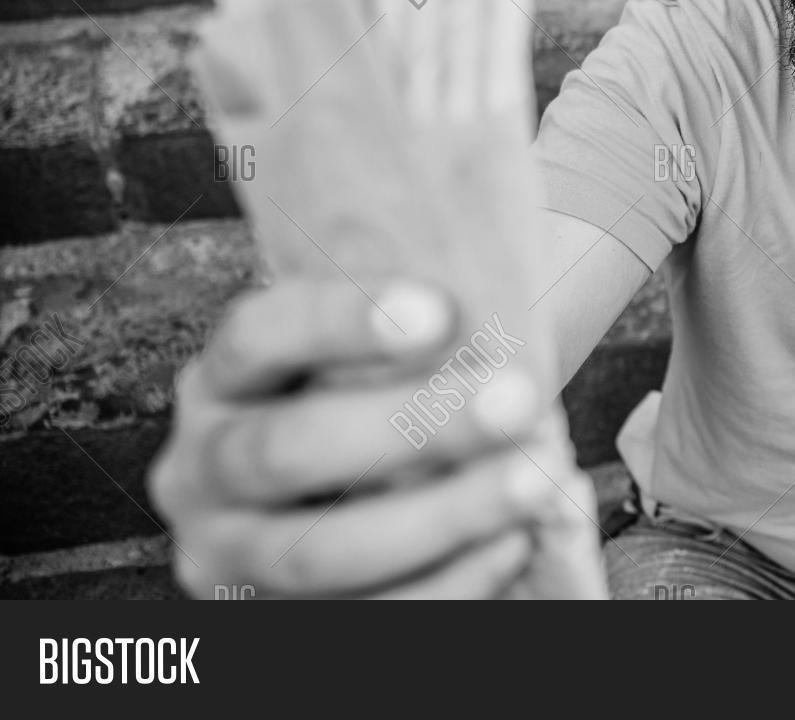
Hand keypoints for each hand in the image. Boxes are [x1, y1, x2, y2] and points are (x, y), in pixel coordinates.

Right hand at [148, 279, 606, 598]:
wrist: (365, 488)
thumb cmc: (386, 391)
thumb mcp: (377, 347)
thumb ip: (411, 313)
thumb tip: (497, 234)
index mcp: (225, 375)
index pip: (260, 336)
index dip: (339, 322)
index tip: (438, 307)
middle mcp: (202, 465)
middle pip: (287, 450)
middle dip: (412, 427)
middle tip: (518, 398)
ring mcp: (227, 554)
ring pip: (315, 551)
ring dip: (436, 518)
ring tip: (532, 480)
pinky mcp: (271, 622)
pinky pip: (356, 619)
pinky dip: (441, 586)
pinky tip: (510, 543)